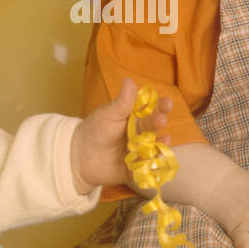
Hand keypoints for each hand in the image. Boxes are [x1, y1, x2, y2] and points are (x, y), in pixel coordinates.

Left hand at [70, 77, 172, 192]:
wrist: (80, 156)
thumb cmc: (94, 130)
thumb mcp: (108, 115)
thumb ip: (122, 101)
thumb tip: (129, 79)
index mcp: (135, 118)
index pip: (152, 109)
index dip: (161, 106)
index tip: (168, 103)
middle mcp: (141, 133)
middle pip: (153, 127)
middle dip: (158, 123)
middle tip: (160, 120)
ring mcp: (140, 150)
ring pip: (155, 146)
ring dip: (162, 143)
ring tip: (165, 139)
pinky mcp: (137, 167)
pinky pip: (148, 166)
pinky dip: (153, 163)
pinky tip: (155, 158)